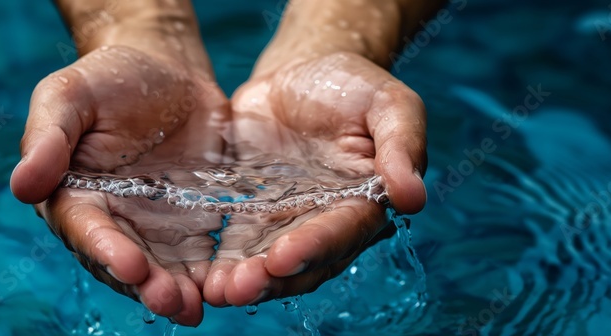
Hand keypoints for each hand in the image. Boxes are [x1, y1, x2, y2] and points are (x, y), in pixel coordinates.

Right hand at [10, 45, 229, 325]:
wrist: (166, 69)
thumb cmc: (108, 77)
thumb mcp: (70, 94)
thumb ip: (47, 137)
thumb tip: (21, 186)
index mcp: (75, 196)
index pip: (87, 230)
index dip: (107, 250)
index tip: (130, 264)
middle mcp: (113, 222)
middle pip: (126, 264)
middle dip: (147, 286)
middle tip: (170, 300)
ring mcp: (155, 229)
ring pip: (164, 272)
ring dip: (178, 294)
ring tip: (195, 307)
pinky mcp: (194, 226)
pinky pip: (203, 258)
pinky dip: (213, 277)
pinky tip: (230, 288)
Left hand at [203, 52, 426, 305]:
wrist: (302, 74)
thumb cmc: (354, 85)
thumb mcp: (388, 102)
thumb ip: (402, 144)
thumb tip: (413, 197)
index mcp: (364, 201)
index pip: (342, 231)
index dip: (315, 246)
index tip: (284, 256)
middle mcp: (325, 222)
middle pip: (303, 262)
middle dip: (272, 277)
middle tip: (240, 288)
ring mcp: (285, 222)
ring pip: (266, 262)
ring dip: (245, 281)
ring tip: (217, 291)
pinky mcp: (249, 214)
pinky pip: (234, 244)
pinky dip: (219, 262)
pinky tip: (197, 276)